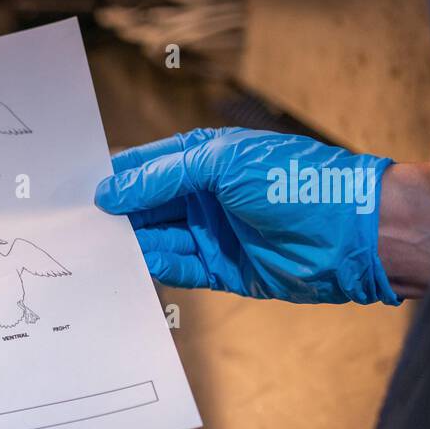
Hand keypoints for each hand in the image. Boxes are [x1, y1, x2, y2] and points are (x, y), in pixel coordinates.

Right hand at [94, 127, 399, 303]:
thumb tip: (112, 191)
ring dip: (130, 242)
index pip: (147, 166)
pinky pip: (177, 267)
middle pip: (147, 205)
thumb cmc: (296, 182)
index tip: (79, 190)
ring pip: (157, 238)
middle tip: (77, 224)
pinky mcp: (221, 269)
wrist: (351, 233)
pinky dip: (154, 266)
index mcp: (206, 159)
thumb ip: (164, 177)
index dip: (116, 177)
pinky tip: (131, 264)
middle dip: (116, 213)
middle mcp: (206, 195)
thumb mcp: (223, 164)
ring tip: (96, 247)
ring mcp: (212, 233)